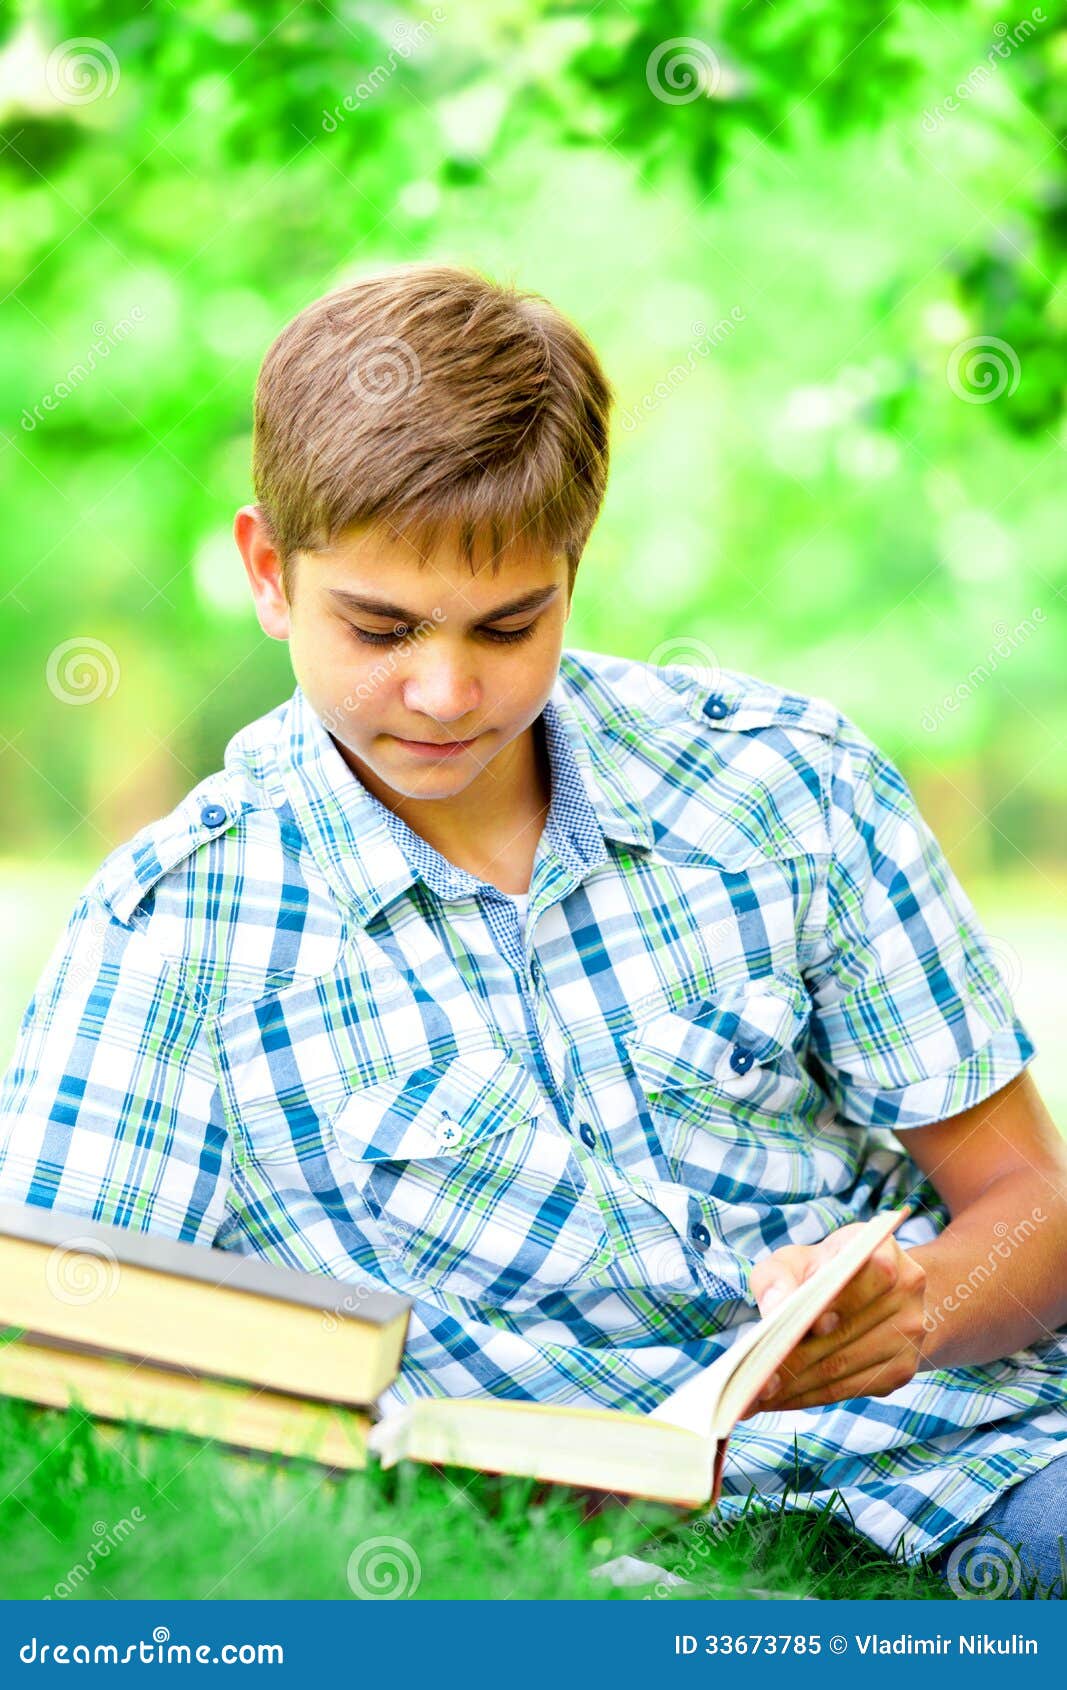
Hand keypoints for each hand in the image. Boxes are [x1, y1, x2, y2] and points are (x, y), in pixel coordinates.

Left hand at [738, 1223, 927, 1417]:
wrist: (873, 1290)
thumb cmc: (821, 1270)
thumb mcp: (796, 1259)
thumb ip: (779, 1275)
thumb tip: (774, 1308)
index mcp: (882, 1250)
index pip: (861, 1276)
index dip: (832, 1302)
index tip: (797, 1326)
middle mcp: (907, 1290)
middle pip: (844, 1331)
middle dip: (793, 1358)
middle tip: (753, 1380)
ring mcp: (910, 1332)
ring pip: (844, 1366)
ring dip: (797, 1386)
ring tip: (757, 1396)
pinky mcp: (903, 1368)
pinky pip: (850, 1389)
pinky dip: (811, 1397)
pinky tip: (782, 1400)